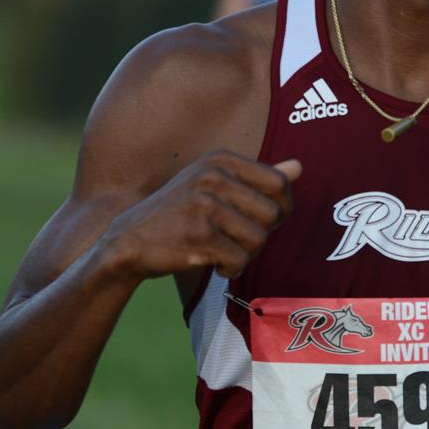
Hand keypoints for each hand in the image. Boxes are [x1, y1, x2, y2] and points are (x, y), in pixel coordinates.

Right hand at [102, 152, 300, 281]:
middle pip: (273, 214)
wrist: (129, 241)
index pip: (279, 183)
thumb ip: (257, 178)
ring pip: (259, 239)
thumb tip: (299, 166)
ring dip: (244, 254)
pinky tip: (211, 263)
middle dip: (260, 235)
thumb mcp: (213, 186)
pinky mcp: (198, 234)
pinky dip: (230, 269)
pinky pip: (240, 259)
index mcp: (221, 159)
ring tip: (221, 251)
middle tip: (235, 240)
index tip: (259, 220)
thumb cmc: (179, 214)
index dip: (279, 209)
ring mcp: (205, 204)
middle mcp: (214, 176)